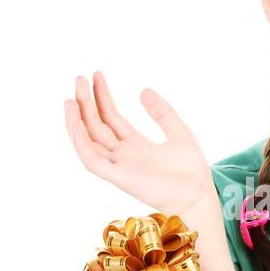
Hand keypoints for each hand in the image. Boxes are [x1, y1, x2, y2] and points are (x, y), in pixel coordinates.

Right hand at [64, 72, 213, 212]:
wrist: (199, 194)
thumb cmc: (192, 171)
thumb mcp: (178, 131)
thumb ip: (162, 112)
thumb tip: (143, 90)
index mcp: (135, 146)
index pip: (111, 118)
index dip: (102, 97)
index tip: (96, 75)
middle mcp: (123, 156)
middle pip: (96, 126)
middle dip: (86, 103)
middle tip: (79, 78)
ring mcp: (118, 166)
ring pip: (88, 142)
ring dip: (77, 121)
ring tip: (70, 99)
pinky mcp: (118, 177)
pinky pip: (92, 160)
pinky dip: (81, 142)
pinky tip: (76, 123)